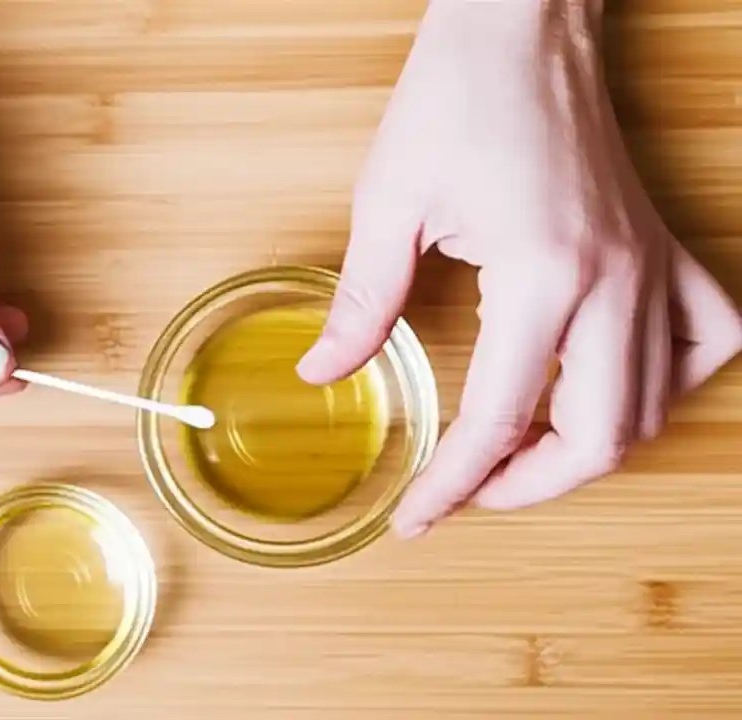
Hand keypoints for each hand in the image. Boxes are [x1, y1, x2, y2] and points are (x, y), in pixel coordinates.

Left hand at [297, 0, 741, 535]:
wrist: (521, 25)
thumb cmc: (457, 96)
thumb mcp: (389, 202)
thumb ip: (361, 302)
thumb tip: (322, 372)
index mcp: (541, 276)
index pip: (496, 421)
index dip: (451, 486)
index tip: (416, 518)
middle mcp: (613, 282)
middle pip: (596, 440)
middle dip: (526, 488)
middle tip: (465, 494)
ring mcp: (651, 265)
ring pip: (652, 406)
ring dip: (589, 449)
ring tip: (520, 454)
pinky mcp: (662, 246)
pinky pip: (706, 340)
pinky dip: (665, 384)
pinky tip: (611, 384)